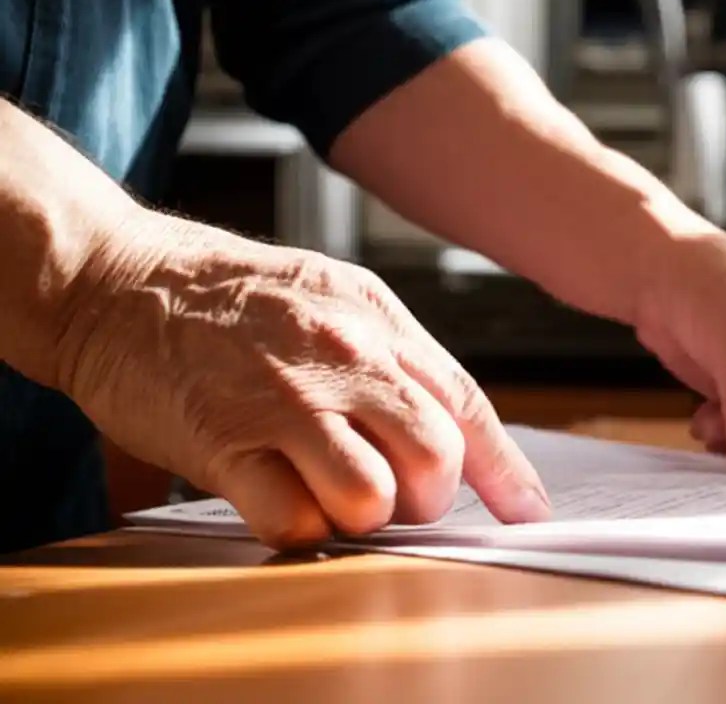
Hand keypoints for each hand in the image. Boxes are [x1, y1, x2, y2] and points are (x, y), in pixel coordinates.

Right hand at [56, 210, 550, 548]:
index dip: (504, 469)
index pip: (466, 402)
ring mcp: (284, 399)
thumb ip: (391, 355)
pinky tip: (278, 496)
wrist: (115, 281)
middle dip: (425, 496)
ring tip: (328, 491)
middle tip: (391, 492)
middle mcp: (342, 356)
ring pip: (374, 498)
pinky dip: (298, 527)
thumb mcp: (331, 294)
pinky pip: (295, 521)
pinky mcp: (225, 443)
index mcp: (376, 320)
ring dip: (361, 515)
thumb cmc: (227, 296)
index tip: (528, 511)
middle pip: (435, 458)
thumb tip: (447, 425)